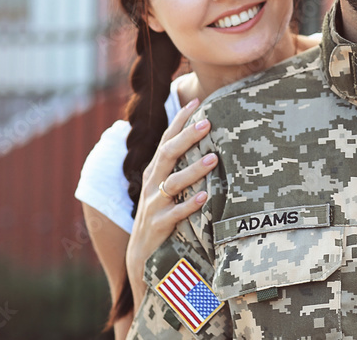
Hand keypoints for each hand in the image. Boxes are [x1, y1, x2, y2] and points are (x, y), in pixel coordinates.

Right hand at [125, 98, 217, 304]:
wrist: (142, 256)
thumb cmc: (162, 214)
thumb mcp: (168, 187)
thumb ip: (181, 166)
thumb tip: (209, 141)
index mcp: (155, 171)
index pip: (166, 139)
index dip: (179, 119)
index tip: (197, 100)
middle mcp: (152, 184)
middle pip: (167, 154)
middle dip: (187, 137)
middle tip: (208, 122)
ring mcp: (153, 205)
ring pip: (172, 182)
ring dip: (193, 170)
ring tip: (214, 159)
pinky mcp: (158, 226)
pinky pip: (174, 214)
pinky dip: (188, 205)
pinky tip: (204, 197)